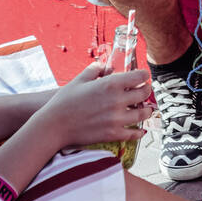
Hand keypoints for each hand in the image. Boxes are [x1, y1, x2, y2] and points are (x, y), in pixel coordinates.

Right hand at [34, 63, 152, 148]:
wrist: (54, 125)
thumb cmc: (64, 101)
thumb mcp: (79, 80)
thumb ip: (94, 70)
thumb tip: (103, 66)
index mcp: (110, 84)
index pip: (139, 76)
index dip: (144, 75)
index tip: (144, 76)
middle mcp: (117, 100)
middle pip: (144, 94)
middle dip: (146, 90)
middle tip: (146, 90)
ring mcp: (116, 119)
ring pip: (142, 114)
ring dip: (147, 110)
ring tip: (148, 109)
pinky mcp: (112, 134)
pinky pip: (133, 133)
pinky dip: (139, 132)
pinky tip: (141, 130)